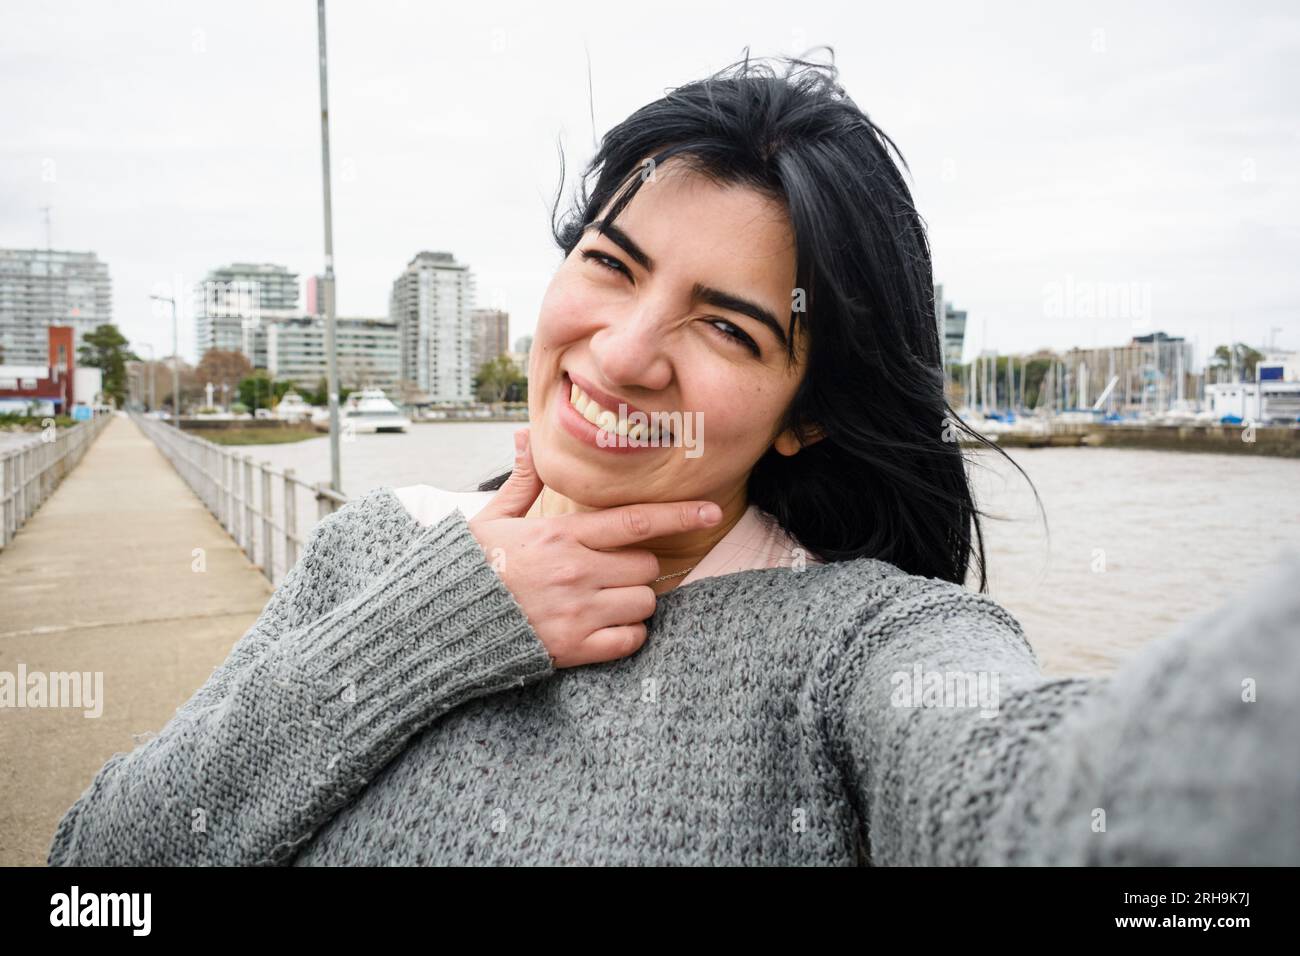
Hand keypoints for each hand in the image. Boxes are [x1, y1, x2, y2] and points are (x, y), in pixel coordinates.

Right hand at [468, 427, 722, 667]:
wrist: (438, 623)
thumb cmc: (469, 567)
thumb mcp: (492, 517)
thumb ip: (523, 480)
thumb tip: (524, 435)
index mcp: (562, 534)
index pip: (637, 521)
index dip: (680, 515)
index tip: (710, 510)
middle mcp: (576, 571)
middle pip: (645, 565)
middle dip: (635, 567)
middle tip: (605, 571)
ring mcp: (578, 611)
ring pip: (644, 603)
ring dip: (632, 602)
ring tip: (599, 601)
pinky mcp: (575, 648)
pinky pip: (631, 640)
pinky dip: (625, 635)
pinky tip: (600, 629)